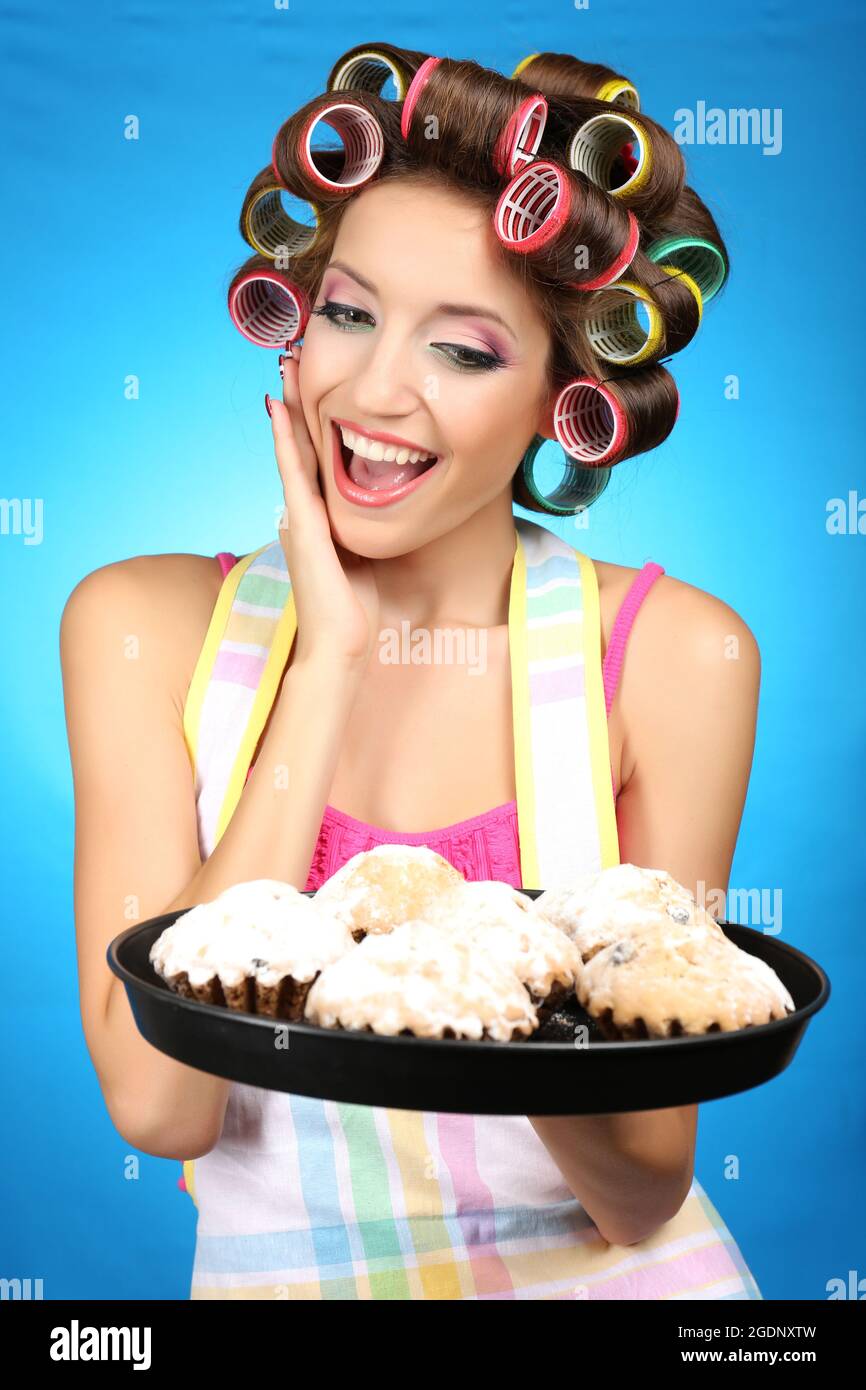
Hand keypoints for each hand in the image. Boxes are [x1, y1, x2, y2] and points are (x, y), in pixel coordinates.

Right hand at [268, 344, 378, 668]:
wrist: (341, 647)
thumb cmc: (357, 610)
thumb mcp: (367, 557)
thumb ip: (368, 529)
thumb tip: (391, 507)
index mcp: (319, 518)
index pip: (315, 458)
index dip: (312, 420)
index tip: (314, 383)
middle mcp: (302, 512)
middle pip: (299, 444)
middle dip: (296, 401)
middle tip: (293, 356)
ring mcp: (298, 516)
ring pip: (291, 450)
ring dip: (287, 407)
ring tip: (284, 367)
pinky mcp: (301, 525)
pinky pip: (292, 472)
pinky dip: (286, 439)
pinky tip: (280, 410)